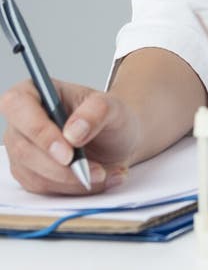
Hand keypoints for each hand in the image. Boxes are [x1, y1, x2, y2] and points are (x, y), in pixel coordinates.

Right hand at [0, 78, 140, 194]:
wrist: (118, 139)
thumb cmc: (109, 115)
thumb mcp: (112, 106)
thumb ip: (95, 112)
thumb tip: (72, 132)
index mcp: (35, 91)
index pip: (18, 105)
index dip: (38, 130)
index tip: (67, 152)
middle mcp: (22, 121)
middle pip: (23, 148)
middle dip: (59, 166)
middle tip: (93, 171)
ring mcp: (22, 150)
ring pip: (34, 175)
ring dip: (71, 181)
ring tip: (104, 173)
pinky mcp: (30, 174)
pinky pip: (44, 189)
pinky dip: (73, 189)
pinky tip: (99, 179)